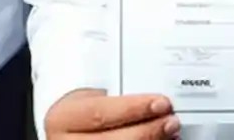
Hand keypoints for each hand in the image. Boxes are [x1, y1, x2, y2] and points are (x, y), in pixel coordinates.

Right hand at [43, 89, 179, 139]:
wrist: (67, 133)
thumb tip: (151, 100)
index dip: (133, 108)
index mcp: (62, 119)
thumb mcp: (89, 99)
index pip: (100, 113)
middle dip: (148, 131)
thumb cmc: (81, 113)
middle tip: (171, 121)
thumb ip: (115, 99)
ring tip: (170, 134)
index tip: (160, 102)